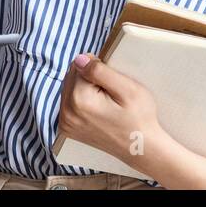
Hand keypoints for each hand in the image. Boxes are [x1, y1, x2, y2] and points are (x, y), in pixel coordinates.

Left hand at [56, 53, 160, 172]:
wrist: (140, 148)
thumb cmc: (139, 118)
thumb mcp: (128, 89)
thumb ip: (100, 71)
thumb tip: (79, 59)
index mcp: (79, 100)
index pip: (80, 65)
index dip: (98, 69)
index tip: (113, 85)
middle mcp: (66, 113)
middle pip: (71, 75)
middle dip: (89, 79)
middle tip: (111, 95)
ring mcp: (65, 123)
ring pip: (69, 87)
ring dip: (84, 89)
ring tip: (105, 104)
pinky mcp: (67, 128)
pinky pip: (68, 102)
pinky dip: (81, 101)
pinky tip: (97, 110)